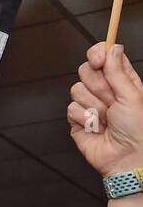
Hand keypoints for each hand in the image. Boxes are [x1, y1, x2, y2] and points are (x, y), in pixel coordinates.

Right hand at [69, 43, 142, 175]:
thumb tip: (112, 48)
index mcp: (122, 81)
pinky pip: (71, 109)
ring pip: (77, 89)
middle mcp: (106, 91)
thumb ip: (117, 70)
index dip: (97, 54)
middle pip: (86, 71)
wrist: (128, 158)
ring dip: (94, 106)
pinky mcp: (78, 120)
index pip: (104, 56)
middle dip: (98, 86)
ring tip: (107, 119)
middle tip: (112, 101)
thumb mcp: (132, 95)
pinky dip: (85, 119)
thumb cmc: (139, 129)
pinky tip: (97, 127)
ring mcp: (90, 104)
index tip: (97, 60)